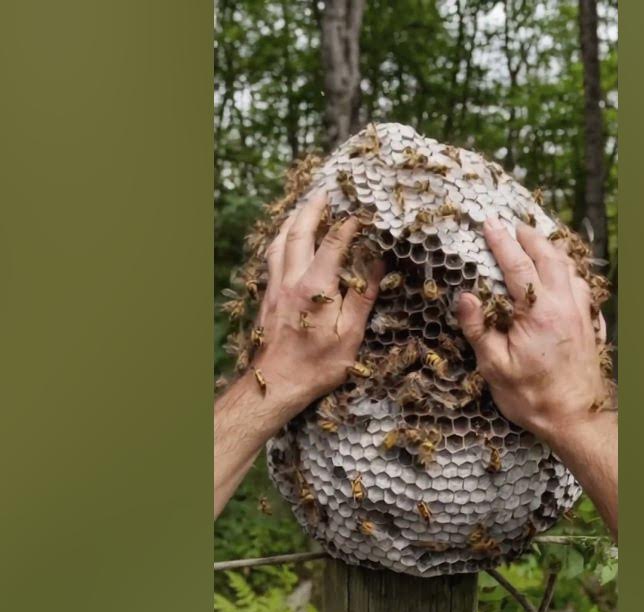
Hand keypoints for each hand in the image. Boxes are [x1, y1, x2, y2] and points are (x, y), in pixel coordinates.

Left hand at [251, 192, 383, 413]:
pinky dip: (280, 241)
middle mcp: (291, 280)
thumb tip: (377, 264)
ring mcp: (275, 288)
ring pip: (279, 242)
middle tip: (324, 192)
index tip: (360, 212)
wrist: (274, 386)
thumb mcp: (350, 335)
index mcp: (315, 287)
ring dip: (292, 220)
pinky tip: (285, 241)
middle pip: (298, 232)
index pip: (333, 243)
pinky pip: (271, 258)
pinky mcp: (267, 298)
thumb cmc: (317, 366)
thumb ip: (362, 296)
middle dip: (312, 209)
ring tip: (303, 208)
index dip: (348, 224)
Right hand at [456, 218, 609, 447]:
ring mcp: (582, 314)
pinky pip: (583, 287)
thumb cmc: (533, 397)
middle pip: (549, 256)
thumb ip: (479, 328)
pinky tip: (565, 275)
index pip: (517, 264)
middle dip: (530, 237)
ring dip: (553, 251)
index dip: (501, 241)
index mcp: (539, 312)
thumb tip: (464, 297)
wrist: (576, 419)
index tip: (489, 222)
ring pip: (570, 268)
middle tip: (514, 225)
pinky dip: (571, 272)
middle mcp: (565, 305)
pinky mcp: (591, 326)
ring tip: (538, 242)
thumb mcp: (495, 366)